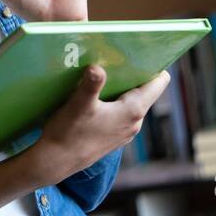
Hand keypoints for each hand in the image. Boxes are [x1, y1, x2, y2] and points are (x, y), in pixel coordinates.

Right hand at [24, 65, 171, 183]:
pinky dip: (112, 103)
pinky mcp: (114, 137)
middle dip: (132, 74)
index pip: (159, 82)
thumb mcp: (78, 105)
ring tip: (101, 78)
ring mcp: (125, 131)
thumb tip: (97, 67)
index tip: (137, 53)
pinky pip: (120, 113)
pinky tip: (93, 100)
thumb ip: (91, 84)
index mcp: (133, 110)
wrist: (56, 162)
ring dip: (120, 90)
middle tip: (113, 60)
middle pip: (144, 90)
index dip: (152, 65)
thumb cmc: (68, 133)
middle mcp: (135, 122)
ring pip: (131, 102)